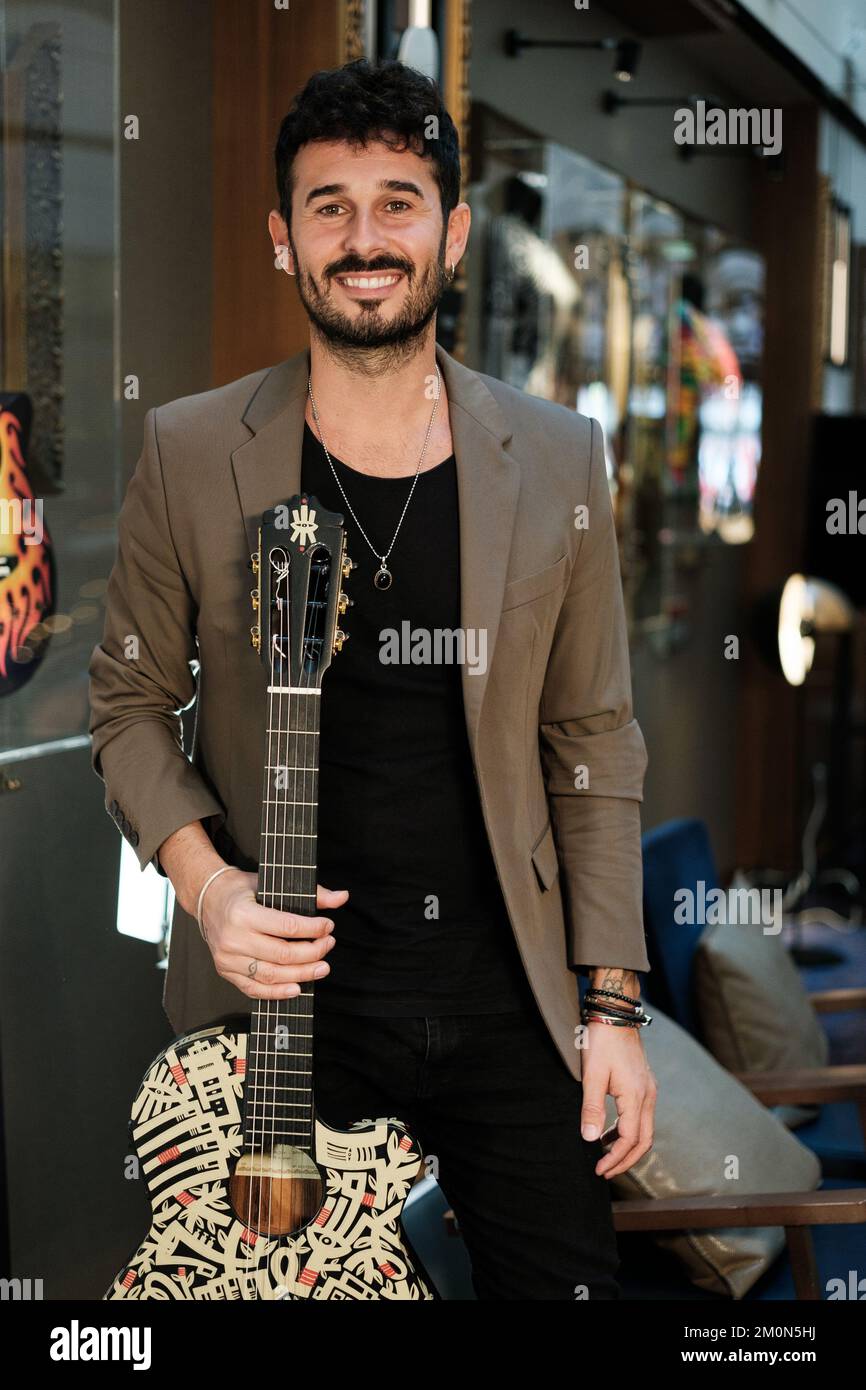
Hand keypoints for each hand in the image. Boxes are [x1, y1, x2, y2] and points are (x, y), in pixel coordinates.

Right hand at [200, 869, 348, 999]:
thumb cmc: (242, 890)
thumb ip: (310, 892)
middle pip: (282, 955)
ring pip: (271, 975)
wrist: (207, 899)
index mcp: (243, 913)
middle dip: (312, 953)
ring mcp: (227, 959)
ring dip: (301, 975)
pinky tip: (297, 987)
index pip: (287, 927)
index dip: (313, 929)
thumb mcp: (272, 884)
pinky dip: (278, 992)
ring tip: (321, 968)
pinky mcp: (226, 972)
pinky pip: (254, 989)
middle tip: (328, 945)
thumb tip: (341, 897)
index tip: (328, 926)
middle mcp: (233, 938)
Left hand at [579, 1023, 656, 1178]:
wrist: (615, 1014)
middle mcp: (648, 1096)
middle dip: (625, 1160)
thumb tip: (590, 1140)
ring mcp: (649, 1090)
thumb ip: (592, 1109)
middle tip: (605, 1172)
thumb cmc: (602, 1041)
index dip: (615, 1159)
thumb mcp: (591, 1075)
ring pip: (645, 1130)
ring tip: (604, 1154)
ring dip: (627, 1146)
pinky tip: (610, 1131)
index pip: (630, 1140)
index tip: (599, 1170)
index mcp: (636, 1097)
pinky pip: (641, 1117)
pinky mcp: (644, 1084)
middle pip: (644, 1141)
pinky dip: (628, 1130)